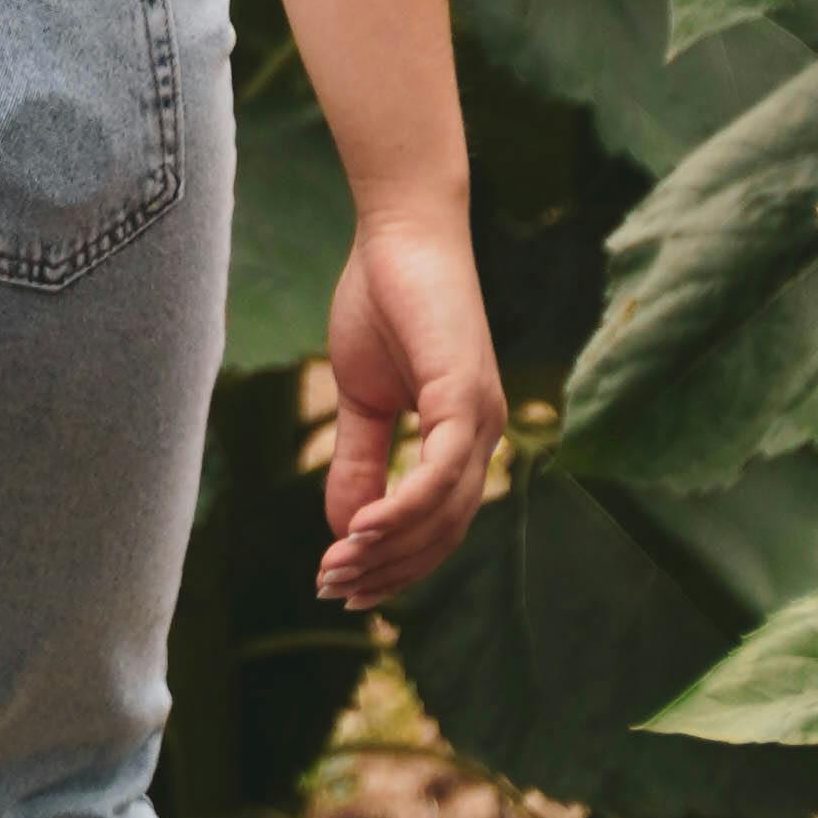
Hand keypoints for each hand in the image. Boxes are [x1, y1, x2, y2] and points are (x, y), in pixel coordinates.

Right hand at [316, 217, 503, 606]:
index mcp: (464, 436)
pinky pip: (439, 473)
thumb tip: (343, 530)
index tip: (342, 583)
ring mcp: (482, 416)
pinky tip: (361, 530)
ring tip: (337, 565)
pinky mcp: (466, 394)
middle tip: (332, 586)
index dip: (394, 562)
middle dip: (387, 568)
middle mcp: (484, 434)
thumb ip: (360, 460)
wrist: (399, 232)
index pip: (438, 525)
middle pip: (444, 533)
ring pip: (444, 513)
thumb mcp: (363, 397)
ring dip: (388, 549)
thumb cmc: (384, 302)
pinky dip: (403, 508)